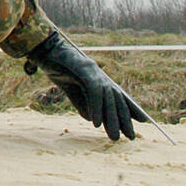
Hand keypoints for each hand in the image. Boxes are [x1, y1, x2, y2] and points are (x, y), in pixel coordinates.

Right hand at [25, 31, 149, 140]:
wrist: (42, 48)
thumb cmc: (54, 66)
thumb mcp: (69, 88)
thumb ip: (82, 103)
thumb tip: (93, 119)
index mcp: (97, 77)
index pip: (118, 94)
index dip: (130, 107)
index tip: (144, 120)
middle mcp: (99, 74)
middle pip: (116, 99)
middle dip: (124, 119)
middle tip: (130, 137)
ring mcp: (93, 71)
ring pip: (108, 98)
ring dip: (112, 120)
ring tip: (114, 137)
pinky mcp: (84, 71)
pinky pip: (95, 93)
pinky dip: (97, 108)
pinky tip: (97, 124)